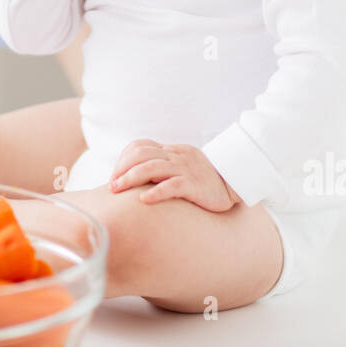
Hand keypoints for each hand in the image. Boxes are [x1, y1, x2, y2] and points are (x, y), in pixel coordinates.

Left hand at [108, 139, 241, 211]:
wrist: (233, 183)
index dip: (123, 159)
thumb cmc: (203, 180)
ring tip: (117, 190)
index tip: (114, 177)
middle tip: (111, 186)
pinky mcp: (194, 185)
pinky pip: (172, 186)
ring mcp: (185, 169)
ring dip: (130, 178)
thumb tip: (134, 178)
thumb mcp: (180, 167)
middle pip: (141, 155)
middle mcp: (176, 156)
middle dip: (121, 169)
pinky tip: (144, 200)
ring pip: (151, 168)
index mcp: (171, 151)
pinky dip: (155, 192)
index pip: (140, 146)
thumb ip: (161, 168)